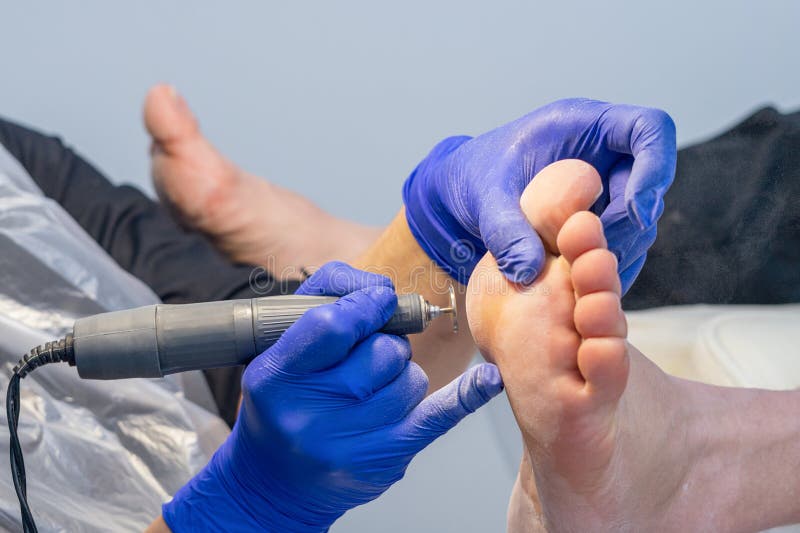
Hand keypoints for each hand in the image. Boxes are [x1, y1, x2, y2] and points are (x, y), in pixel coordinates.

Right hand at [162, 262, 502, 531]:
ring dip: (399, 374)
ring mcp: (351, 441)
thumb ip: (325, 298)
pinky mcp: (386, 458)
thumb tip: (382, 290)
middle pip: (382, 352)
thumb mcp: (276, 345)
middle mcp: (311, 413)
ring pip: (410, 378)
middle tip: (362, 359)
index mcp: (277, 376)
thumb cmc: (282, 400)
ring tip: (368, 390)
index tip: (379, 300)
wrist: (275, 482)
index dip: (365, 306)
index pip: (333, 325)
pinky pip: (439, 416)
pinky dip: (467, 395)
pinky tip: (487, 380)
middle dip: (382, 345)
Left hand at [403, 98, 676, 291]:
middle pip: (651, 183)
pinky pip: (622, 243)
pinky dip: (606, 264)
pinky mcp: (599, 220)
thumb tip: (529, 272)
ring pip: (641, 219)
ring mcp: (605, 188)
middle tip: (591, 252)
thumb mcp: (484, 198)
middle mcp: (604, 154)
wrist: (459, 200)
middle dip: (631, 222)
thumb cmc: (473, 179)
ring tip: (578, 270)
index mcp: (585, 126)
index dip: (657, 166)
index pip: (650, 128)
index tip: (636, 210)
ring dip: (620, 248)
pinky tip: (578, 283)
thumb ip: (505, 230)